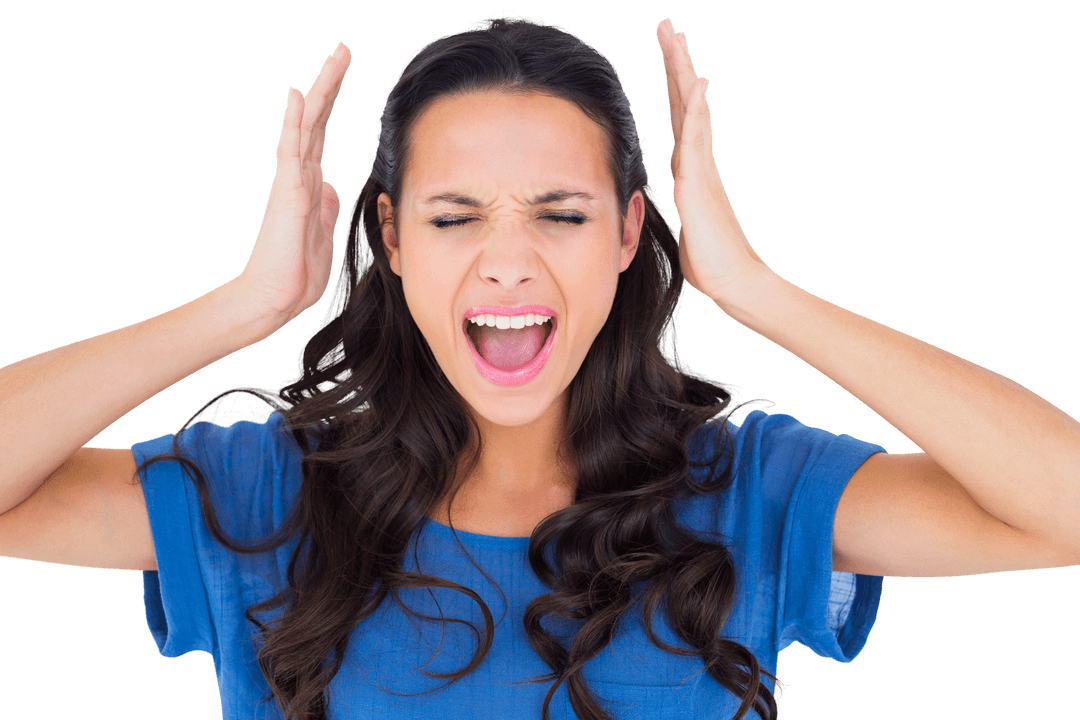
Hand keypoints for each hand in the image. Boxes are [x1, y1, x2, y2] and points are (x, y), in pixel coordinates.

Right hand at [236, 42, 351, 326]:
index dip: (332, 102)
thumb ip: (326, 208)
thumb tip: (329, 187)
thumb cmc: (296, 273)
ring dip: (320, 92)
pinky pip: (290, 152)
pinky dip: (293, 123)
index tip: (342, 71)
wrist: (274, 299)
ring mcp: (292, 182)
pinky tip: (296, 96)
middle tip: (342, 49)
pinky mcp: (287, 195)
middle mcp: (299, 175)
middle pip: (316, 119)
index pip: (322, 132)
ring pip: (307, 126)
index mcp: (310, 183)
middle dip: (330, 83)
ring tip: (334, 60)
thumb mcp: (323, 235)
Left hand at [656, 19, 771, 305]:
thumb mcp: (686, 223)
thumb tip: (675, 191)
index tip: (670, 54)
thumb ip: (682, 201)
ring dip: (683, 72)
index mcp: (691, 168)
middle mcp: (697, 161)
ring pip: (690, 110)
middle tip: (669, 27)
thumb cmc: (710, 259)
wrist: (733, 281)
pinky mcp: (699, 183)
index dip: (674, 85)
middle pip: (685, 101)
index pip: (679, 117)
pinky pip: (696, 138)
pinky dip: (695, 108)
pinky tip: (696, 82)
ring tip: (677, 38)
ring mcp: (700, 168)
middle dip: (676, 63)